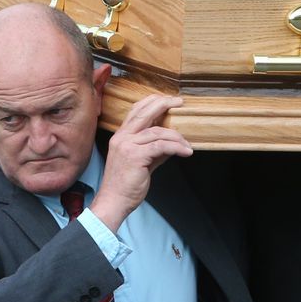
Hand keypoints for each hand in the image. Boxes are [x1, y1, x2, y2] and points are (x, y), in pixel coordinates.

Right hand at [88, 95, 189, 231]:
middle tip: (180, 102)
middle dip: (164, 104)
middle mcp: (122, 137)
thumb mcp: (142, 162)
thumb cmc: (125, 185)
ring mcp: (127, 146)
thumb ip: (155, 150)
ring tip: (187, 145)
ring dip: (176, 136)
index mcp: (121, 136)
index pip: (136, 111)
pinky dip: (176, 147)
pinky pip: (161, 146)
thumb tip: (173, 142)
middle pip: (144, 113)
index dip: (152, 102)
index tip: (167, 100)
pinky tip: (186, 152)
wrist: (113, 202)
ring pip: (157, 132)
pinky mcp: (135, 156)